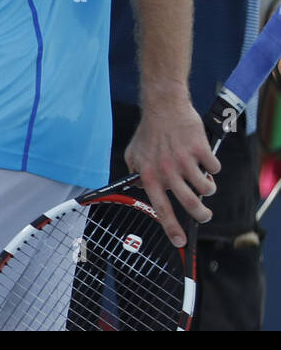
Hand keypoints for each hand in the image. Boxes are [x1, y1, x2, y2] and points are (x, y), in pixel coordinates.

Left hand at [124, 97, 219, 246]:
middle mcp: (167, 171)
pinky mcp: (200, 150)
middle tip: (204, 214)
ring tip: (203, 180)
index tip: (180, 241)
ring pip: (207, 188)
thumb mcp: (133, 154)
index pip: (161, 208)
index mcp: (150, 175)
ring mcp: (185, 160)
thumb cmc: (149, 132)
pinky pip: (215, 169)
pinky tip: (205, 158)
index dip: (171, 228)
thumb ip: (136, 173)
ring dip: (208, 187)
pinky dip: (213, 167)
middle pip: (191, 204)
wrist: (163, 108)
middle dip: (202, 214)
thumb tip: (141, 189)